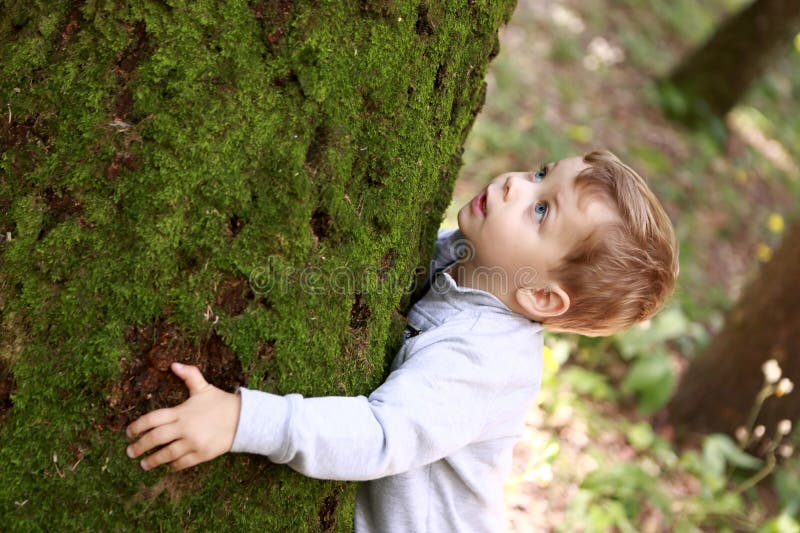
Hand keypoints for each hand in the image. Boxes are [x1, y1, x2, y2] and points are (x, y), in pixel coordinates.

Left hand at [126, 362, 240, 470]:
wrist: (243, 419)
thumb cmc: (220, 402)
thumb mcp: (204, 387)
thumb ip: (189, 375)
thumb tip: (173, 364)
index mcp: (181, 412)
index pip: (152, 419)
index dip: (137, 427)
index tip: (129, 433)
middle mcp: (185, 428)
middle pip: (155, 439)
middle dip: (139, 446)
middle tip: (130, 452)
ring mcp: (193, 443)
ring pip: (167, 454)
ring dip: (153, 460)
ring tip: (144, 464)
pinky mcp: (202, 454)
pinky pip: (182, 463)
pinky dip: (172, 465)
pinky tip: (167, 466)